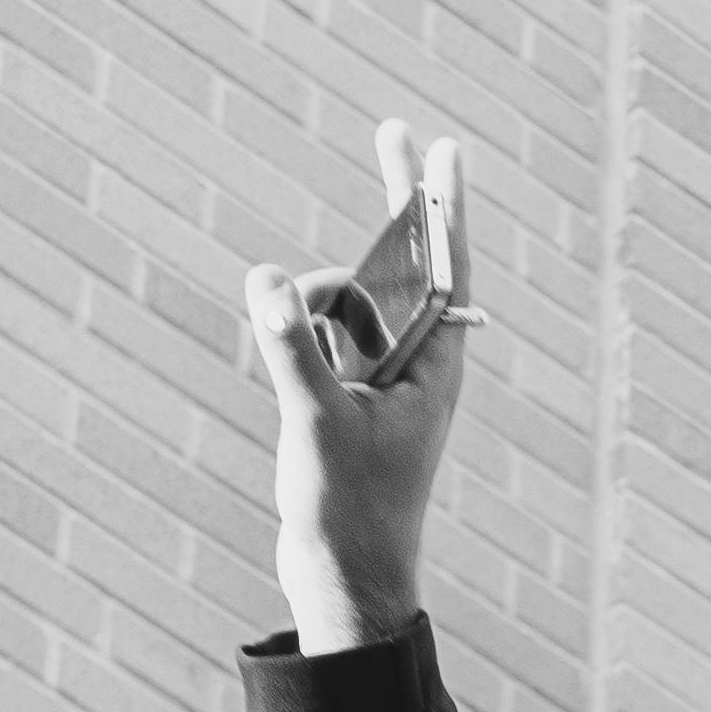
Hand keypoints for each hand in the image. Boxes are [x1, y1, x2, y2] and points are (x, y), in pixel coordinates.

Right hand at [245, 115, 475, 653]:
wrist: (343, 583)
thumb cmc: (348, 514)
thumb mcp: (316, 424)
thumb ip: (290, 348)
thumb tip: (266, 278)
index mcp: (435, 367)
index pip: (443, 266)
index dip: (442, 203)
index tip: (444, 146)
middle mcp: (416, 366)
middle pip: (400, 265)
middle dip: (392, 206)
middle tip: (392, 127)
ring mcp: (381, 381)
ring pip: (344, 305)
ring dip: (314, 306)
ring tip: (305, 378)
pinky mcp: (349, 401)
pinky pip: (321, 339)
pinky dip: (299, 337)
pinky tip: (290, 374)